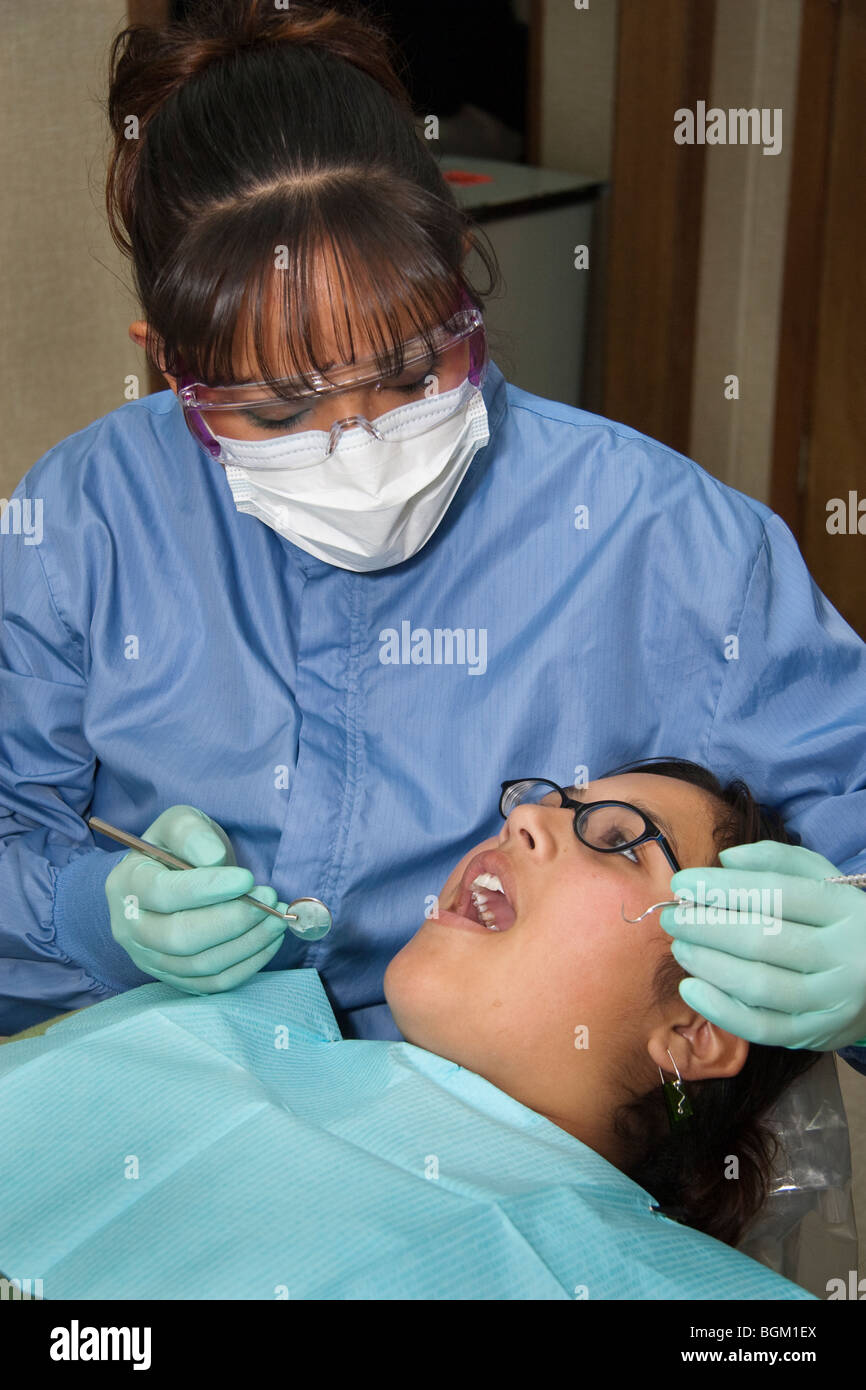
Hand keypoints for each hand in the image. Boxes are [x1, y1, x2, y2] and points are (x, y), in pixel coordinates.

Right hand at [106, 804, 289, 993]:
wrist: (173, 879)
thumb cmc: (178, 849)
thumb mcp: (180, 823)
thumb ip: (191, 832)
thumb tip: (213, 860)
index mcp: (126, 884)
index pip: (163, 894)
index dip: (207, 889)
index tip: (247, 878)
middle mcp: (130, 928)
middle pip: (178, 938)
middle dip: (232, 920)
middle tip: (269, 899)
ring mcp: (150, 959)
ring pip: (199, 965)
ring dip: (247, 943)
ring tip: (277, 918)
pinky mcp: (174, 978)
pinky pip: (212, 984)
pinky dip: (247, 965)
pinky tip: (269, 940)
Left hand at [659, 840, 865, 1050]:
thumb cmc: (841, 921)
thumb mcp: (823, 880)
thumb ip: (777, 860)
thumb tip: (726, 860)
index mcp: (846, 909)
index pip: (776, 893)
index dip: (722, 887)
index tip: (682, 883)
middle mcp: (844, 956)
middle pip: (763, 939)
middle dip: (706, 927)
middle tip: (673, 917)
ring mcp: (831, 1000)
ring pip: (759, 985)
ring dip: (708, 965)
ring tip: (681, 947)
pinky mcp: (816, 1034)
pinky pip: (762, 1027)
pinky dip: (720, 1009)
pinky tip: (691, 988)